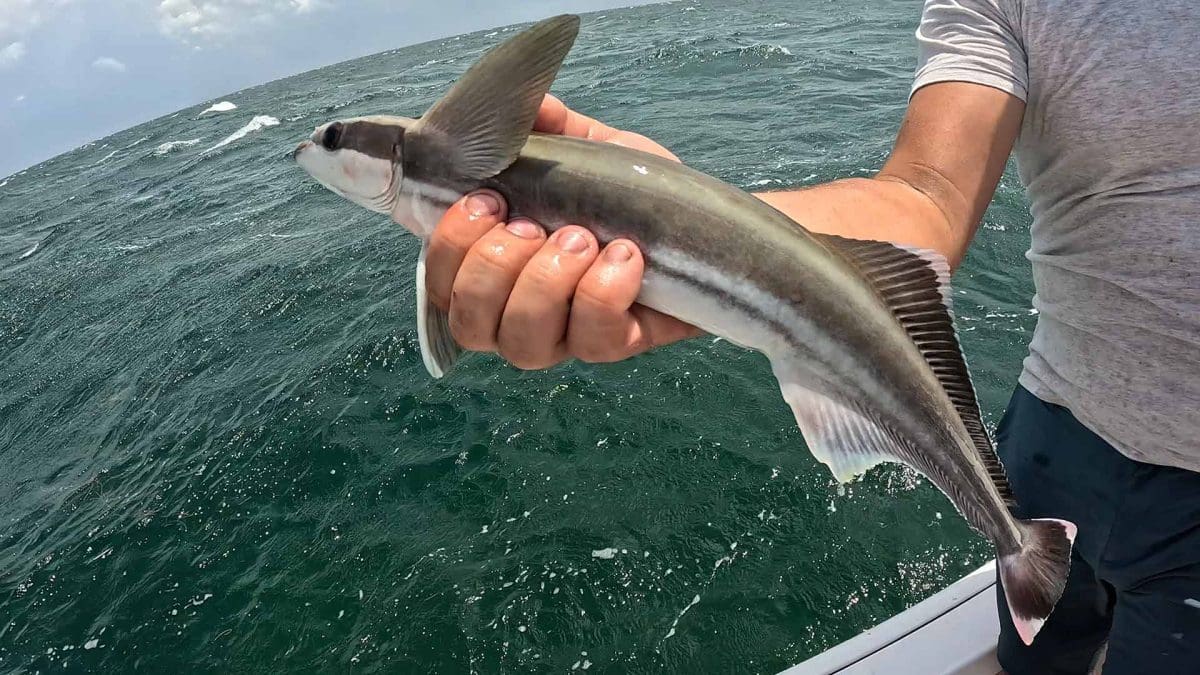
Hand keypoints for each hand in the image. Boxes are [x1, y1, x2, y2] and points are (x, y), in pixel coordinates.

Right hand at [423, 95, 701, 369]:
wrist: (697, 219)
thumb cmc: (623, 191)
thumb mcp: (582, 149)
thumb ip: (546, 126)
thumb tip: (526, 103)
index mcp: (491, 269)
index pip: (438, 284)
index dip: (450, 246)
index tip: (489, 199)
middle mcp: (515, 314)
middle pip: (470, 323)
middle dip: (495, 266)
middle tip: (535, 224)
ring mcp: (563, 339)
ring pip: (522, 345)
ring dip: (545, 283)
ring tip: (581, 238)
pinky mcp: (613, 346)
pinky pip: (594, 340)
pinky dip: (604, 291)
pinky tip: (625, 255)